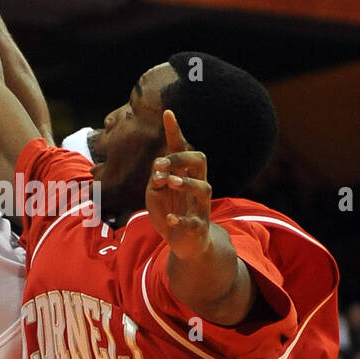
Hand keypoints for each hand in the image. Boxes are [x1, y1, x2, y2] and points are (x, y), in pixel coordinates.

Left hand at [146, 109, 211, 260]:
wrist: (185, 245)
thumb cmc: (169, 213)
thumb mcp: (155, 193)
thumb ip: (156, 179)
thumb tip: (159, 168)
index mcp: (184, 174)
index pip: (181, 149)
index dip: (175, 131)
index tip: (168, 113)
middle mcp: (196, 185)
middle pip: (200, 160)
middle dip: (182, 157)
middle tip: (161, 163)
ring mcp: (200, 206)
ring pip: (204, 188)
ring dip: (186, 183)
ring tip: (170, 182)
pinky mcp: (199, 227)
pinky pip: (195, 221)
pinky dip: (182, 219)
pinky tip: (170, 218)